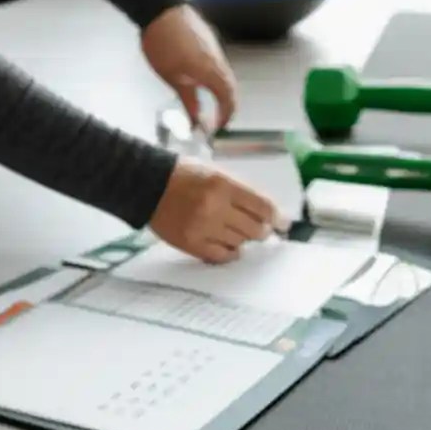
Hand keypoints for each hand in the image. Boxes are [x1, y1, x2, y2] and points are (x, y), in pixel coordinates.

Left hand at [142, 4, 236, 130]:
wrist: (158, 7)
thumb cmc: (162, 42)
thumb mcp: (171, 77)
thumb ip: (188, 100)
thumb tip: (197, 119)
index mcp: (211, 72)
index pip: (228, 100)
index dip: (225, 116)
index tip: (218, 127)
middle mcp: (218, 60)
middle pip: (230, 88)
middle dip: (226, 106)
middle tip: (216, 118)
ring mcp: (214, 48)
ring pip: (224, 75)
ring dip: (220, 91)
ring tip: (207, 102)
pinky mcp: (208, 40)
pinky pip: (217, 63)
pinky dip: (214, 77)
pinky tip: (199, 80)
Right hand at [150, 157, 285, 262]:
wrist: (148, 185)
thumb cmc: (185, 176)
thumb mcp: (218, 173)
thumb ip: (242, 192)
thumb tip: (268, 213)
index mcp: (223, 185)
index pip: (263, 208)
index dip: (277, 218)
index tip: (282, 223)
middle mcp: (215, 208)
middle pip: (255, 230)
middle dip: (261, 230)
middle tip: (260, 229)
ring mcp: (203, 228)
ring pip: (240, 243)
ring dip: (242, 239)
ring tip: (234, 230)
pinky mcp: (191, 244)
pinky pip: (222, 256)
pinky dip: (229, 252)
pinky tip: (227, 244)